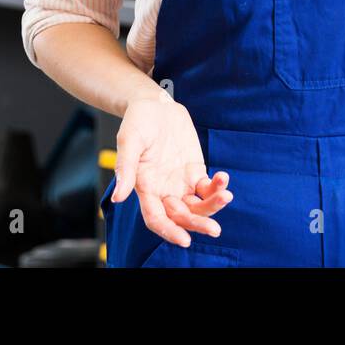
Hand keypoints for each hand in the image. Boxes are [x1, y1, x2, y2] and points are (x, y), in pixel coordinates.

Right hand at [110, 94, 231, 246]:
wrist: (154, 104)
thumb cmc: (137, 121)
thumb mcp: (128, 140)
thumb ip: (126, 168)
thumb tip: (118, 197)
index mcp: (145, 187)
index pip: (156, 219)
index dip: (169, 231)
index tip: (185, 239)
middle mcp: (163, 190)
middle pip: (181, 216)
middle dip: (197, 224)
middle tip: (214, 229)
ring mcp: (181, 182)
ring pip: (198, 206)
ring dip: (212, 206)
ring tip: (226, 196)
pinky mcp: (195, 171)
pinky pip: (207, 187)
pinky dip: (217, 187)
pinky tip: (224, 179)